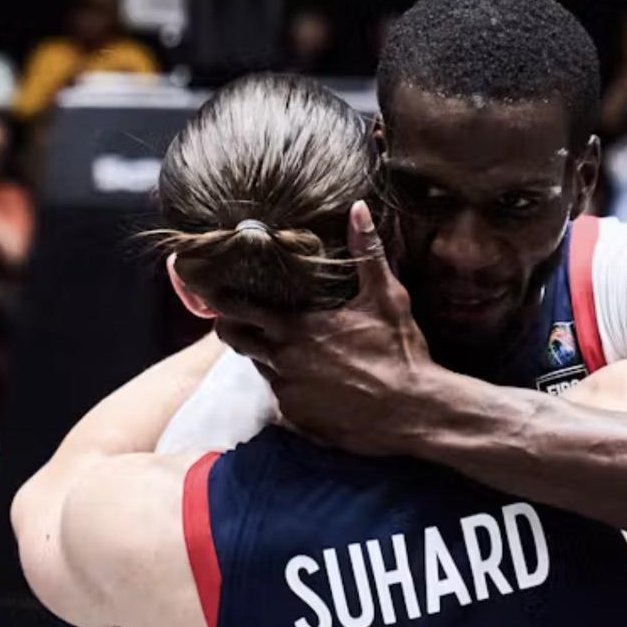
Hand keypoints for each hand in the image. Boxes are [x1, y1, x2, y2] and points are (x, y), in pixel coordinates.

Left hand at [216, 201, 433, 456]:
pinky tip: (312, 377)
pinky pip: (280, 397)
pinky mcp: (298, 419)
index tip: (211, 288)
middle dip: (231, 325)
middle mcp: (282, 362)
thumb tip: (359, 207)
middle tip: (242, 314)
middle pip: (234, 339)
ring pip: (258, 366)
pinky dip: (288, 383)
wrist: (415, 413)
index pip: (237, 310)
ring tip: (286, 342)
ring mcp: (287, 394)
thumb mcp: (387, 298)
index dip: (220, 299)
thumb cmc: (400, 352)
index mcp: (296, 329)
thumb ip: (368, 252)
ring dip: (265, 353)